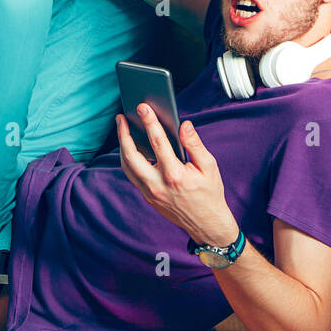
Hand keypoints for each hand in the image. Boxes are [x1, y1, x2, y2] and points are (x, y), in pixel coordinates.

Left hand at [115, 106, 239, 247]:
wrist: (206, 224)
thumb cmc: (210, 193)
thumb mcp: (209, 166)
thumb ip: (194, 144)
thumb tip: (184, 125)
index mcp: (175, 175)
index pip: (158, 142)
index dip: (149, 122)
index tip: (142, 107)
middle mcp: (158, 185)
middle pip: (132, 156)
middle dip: (124, 134)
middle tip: (121, 118)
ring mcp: (150, 193)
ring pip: (127, 167)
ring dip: (122, 146)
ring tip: (122, 129)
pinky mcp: (148, 197)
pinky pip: (132, 175)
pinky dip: (128, 160)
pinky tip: (131, 148)